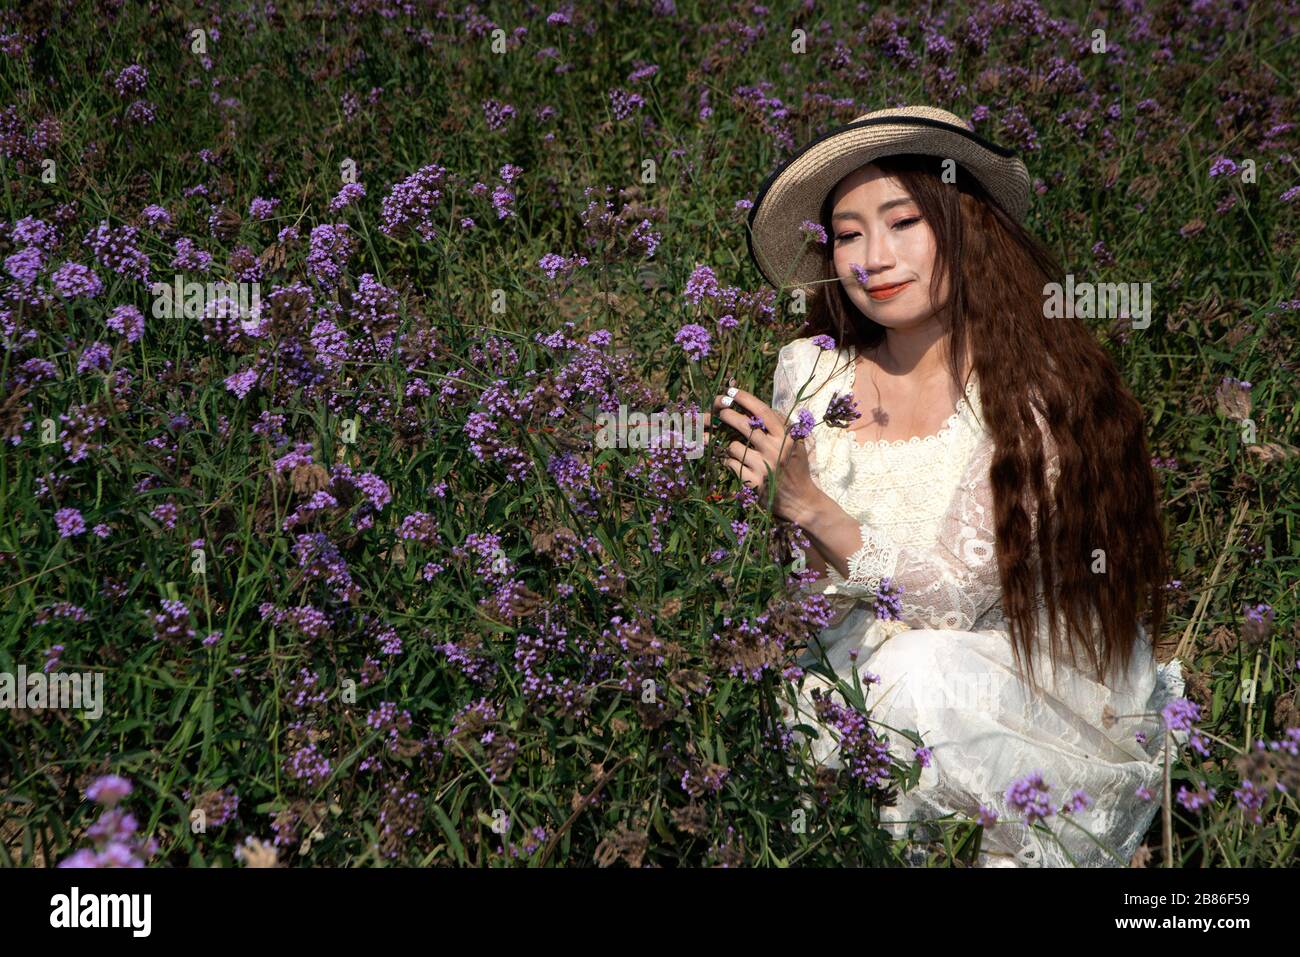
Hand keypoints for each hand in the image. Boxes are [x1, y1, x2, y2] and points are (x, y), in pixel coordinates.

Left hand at [704, 386, 823, 523]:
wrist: (800, 501)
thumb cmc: (795, 468)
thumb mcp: (795, 443)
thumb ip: (780, 425)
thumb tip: (757, 406)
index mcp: (786, 437)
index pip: (763, 411)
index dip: (744, 399)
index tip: (731, 391)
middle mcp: (775, 450)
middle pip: (744, 425)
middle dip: (727, 416)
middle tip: (721, 413)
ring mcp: (763, 467)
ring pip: (733, 446)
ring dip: (732, 447)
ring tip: (743, 453)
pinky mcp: (753, 483)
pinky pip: (731, 464)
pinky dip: (731, 463)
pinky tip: (742, 467)